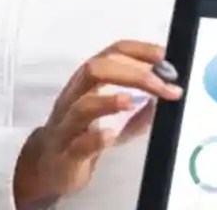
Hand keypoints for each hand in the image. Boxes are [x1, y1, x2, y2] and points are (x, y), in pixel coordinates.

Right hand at [13, 40, 182, 204]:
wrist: (49, 167)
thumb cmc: (80, 136)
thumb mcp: (113, 119)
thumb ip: (139, 110)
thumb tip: (167, 95)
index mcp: (87, 83)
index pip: (111, 54)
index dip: (138, 50)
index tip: (165, 56)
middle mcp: (74, 97)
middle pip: (96, 71)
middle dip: (134, 73)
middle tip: (164, 84)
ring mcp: (68, 125)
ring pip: (82, 105)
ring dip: (109, 101)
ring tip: (131, 101)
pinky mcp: (66, 153)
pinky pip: (78, 143)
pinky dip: (95, 138)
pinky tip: (110, 135)